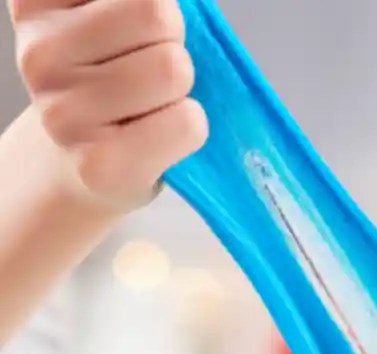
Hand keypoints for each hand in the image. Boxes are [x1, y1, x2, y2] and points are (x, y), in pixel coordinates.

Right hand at [8, 0, 207, 211]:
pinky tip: (152, 134)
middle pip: (158, 14)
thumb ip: (138, 4)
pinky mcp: (97, 164)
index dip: (152, 3)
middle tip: (144, 71)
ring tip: (146, 103)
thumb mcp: (111, 18)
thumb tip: (165, 6)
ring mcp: (61, 113)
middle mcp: (38, 54)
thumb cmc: (113, 78)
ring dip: (179, 87)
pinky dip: (190, 126)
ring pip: (173, 68)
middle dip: (169, 41)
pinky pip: (188, 124)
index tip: (128, 28)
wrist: (83, 161)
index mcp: (36, 3)